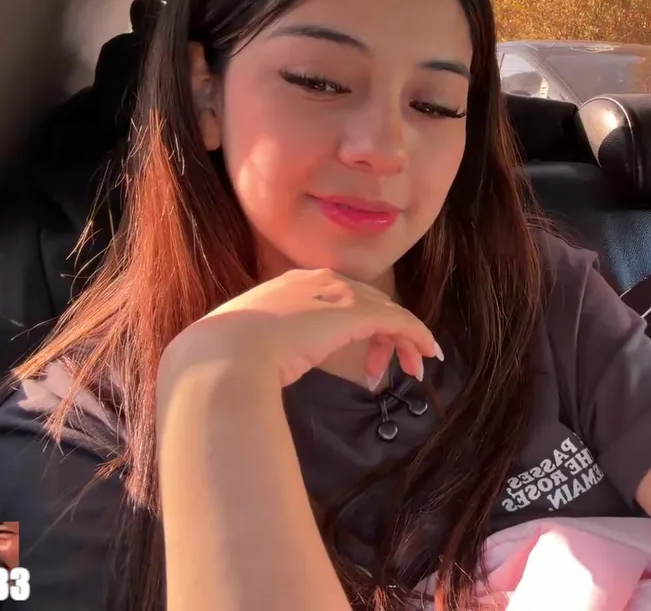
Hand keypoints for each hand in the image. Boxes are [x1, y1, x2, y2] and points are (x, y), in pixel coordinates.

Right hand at [160, 268, 440, 387]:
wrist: (222, 355)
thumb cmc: (222, 356)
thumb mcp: (243, 341)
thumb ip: (258, 343)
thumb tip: (253, 362)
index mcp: (290, 284)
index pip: (339, 297)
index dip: (356, 325)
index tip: (360, 357)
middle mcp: (317, 281)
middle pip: (368, 303)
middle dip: (385, 334)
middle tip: (393, 368)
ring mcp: (337, 294)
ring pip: (387, 312)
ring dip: (404, 341)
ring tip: (415, 370)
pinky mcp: (355, 313)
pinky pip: (399, 322)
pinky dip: (418, 336)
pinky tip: (429, 354)